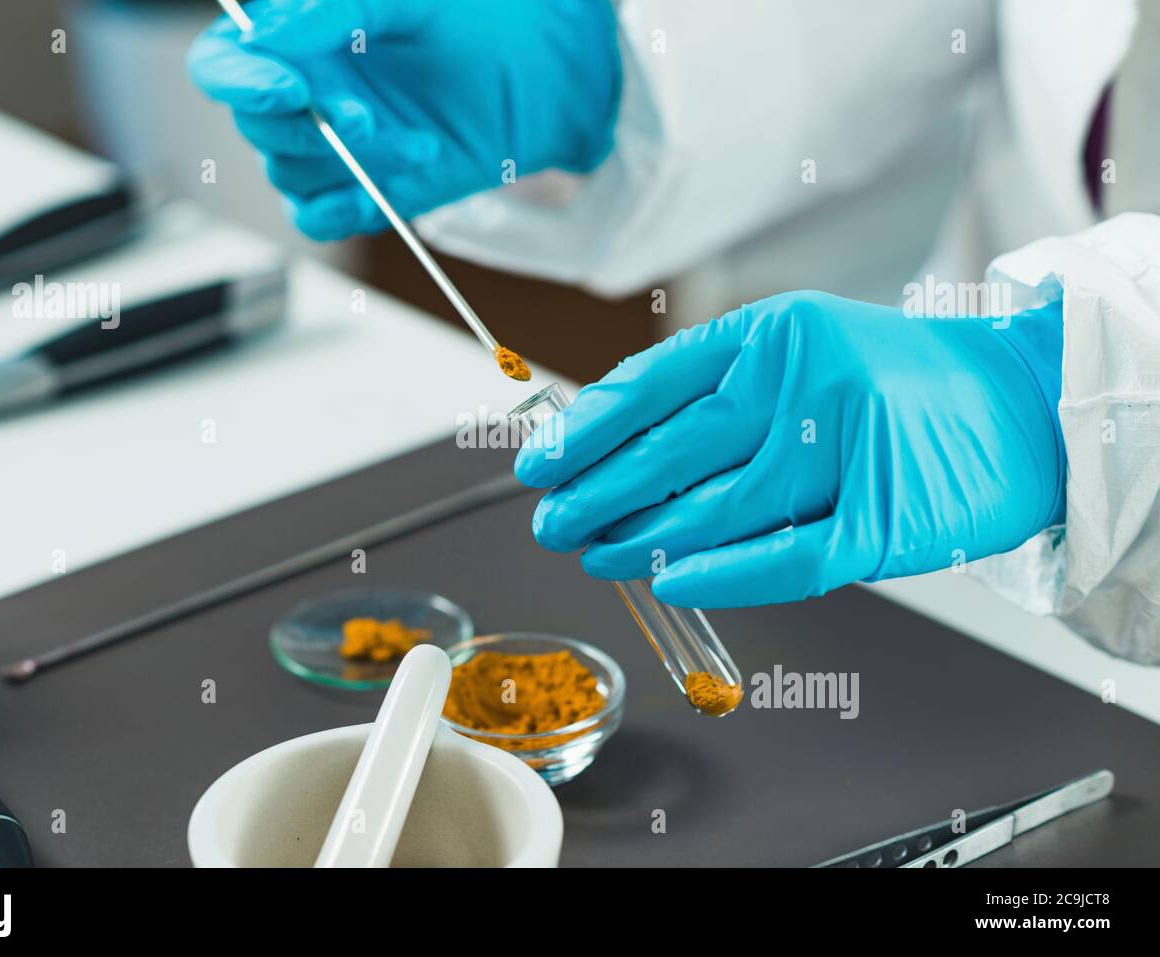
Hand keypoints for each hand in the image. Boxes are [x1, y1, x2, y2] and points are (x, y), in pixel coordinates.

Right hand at [188, 0, 620, 240]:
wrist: (554, 78)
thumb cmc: (489, 17)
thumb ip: (336, 6)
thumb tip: (269, 34)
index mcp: (303, 33)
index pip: (226, 62)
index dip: (242, 81)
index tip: (292, 89)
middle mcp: (309, 89)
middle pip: (257, 126)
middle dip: (311, 129)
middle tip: (370, 119)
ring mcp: (336, 144)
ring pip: (292, 174)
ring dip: (352, 166)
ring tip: (418, 143)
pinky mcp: (367, 189)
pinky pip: (317, 219)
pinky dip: (337, 213)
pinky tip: (379, 191)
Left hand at [515, 291, 1066, 607]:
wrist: (1024, 408)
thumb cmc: (897, 383)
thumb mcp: (801, 351)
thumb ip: (716, 388)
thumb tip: (611, 439)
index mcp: (776, 333)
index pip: (652, 385)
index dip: (586, 431)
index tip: (540, 463)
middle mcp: (807, 382)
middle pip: (671, 453)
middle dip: (596, 494)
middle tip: (554, 522)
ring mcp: (848, 451)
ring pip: (714, 510)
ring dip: (642, 541)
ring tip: (598, 554)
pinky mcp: (883, 522)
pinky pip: (781, 558)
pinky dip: (720, 575)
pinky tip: (669, 583)